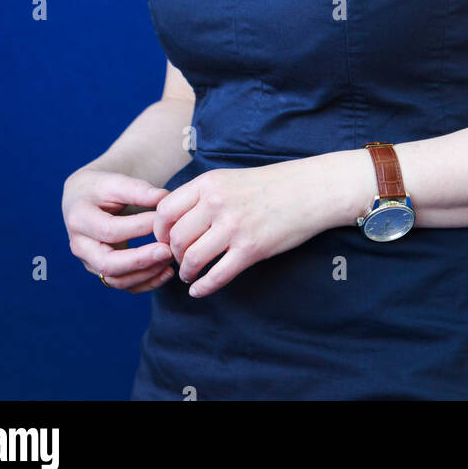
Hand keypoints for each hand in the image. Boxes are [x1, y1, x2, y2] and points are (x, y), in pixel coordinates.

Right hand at [62, 167, 174, 293]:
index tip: (163, 221)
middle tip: (167, 251)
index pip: (110, 231)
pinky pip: (123, 284)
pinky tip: (166, 272)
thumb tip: (164, 197)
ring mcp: (89, 262)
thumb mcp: (115, 181)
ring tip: (170, 259)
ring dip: (146, 274)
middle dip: (140, 260)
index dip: (138, 227)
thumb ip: (138, 189)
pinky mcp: (102, 271)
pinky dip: (146, 283)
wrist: (83, 199)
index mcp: (80, 219)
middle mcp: (80, 246)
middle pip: (107, 264)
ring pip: (116, 280)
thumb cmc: (101, 187)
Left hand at [153, 159, 333, 297]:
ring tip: (189, 274)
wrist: (308, 190)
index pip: (165, 210)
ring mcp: (234, 227)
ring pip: (192, 258)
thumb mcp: (229, 178)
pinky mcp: (251, 249)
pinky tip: (198, 290)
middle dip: (173, 254)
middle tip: (178, 259)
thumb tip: (175, 220)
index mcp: (209, 183)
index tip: (164, 239)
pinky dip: (203, 287)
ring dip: (186, 271)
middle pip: (176, 238)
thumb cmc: (269, 184)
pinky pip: (217, 276)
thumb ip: (202, 195)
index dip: (159, 230)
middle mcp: (217, 203)